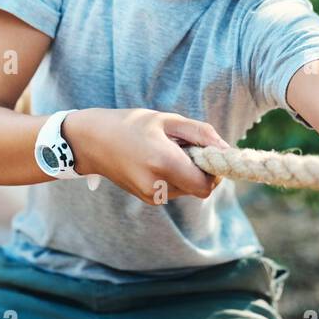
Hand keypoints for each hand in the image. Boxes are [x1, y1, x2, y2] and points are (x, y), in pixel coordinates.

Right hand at [66, 107, 230, 204]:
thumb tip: (226, 149)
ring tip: (166, 151)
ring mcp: (151, 195)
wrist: (92, 141)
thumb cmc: (131, 124)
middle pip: (199, 188)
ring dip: (187, 173)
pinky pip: (174, 190)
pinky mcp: (147, 198)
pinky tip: (157, 160)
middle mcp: (158, 185)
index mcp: (164, 162)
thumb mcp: (167, 120)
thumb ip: (201, 134)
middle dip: (201, 170)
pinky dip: (174, 177)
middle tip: (186, 147)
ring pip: (188, 189)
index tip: (208, 152)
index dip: (214, 170)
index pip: (206, 184)